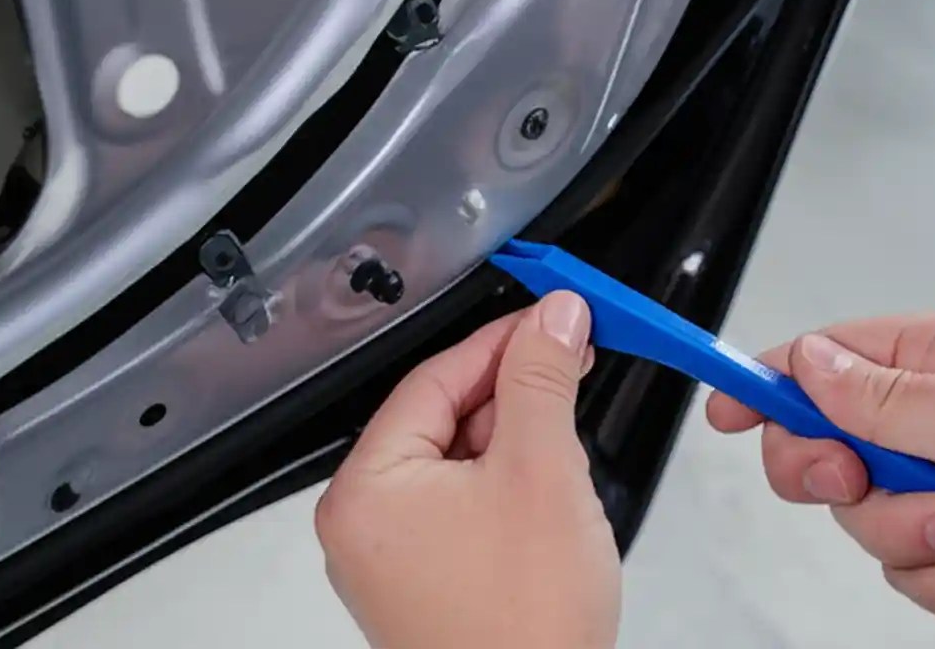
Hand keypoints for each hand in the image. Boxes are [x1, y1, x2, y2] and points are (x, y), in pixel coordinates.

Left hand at [315, 292, 619, 648]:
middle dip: (511, 391)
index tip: (550, 317)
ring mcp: (392, 558)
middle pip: (441, 419)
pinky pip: (461, 507)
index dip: (499, 341)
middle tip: (569, 360)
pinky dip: (506, 485)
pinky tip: (548, 484)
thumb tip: (554, 319)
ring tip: (567, 435)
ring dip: (514, 439)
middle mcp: (365, 524)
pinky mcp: (425, 582)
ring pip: (455, 464)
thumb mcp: (542, 471)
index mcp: (366, 489)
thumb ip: (543, 380)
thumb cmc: (523, 624)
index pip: (432, 381)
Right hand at [706, 308, 934, 645]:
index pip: (832, 357)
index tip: (725, 410)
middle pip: (831, 445)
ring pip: (869, 519)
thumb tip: (807, 363)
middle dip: (850, 483)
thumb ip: (885, 398)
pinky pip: (914, 569)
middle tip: (864, 486)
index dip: (771, 382)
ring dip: (924, 541)